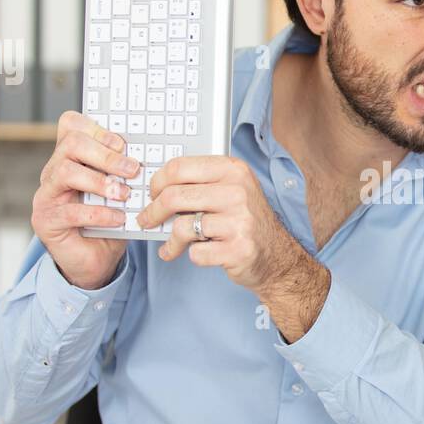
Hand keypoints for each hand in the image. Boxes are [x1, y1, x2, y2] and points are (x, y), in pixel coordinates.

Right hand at [32, 111, 141, 290]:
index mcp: (70, 158)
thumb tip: (150, 155)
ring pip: (66, 172)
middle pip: (70, 144)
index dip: (97, 129)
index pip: (71, 125)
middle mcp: (54, 172)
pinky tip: (117, 218)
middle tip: (132, 169)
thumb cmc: (109, 221)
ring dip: (100, 182)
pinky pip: (70, 211)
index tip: (123, 144)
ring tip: (124, 194)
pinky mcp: (46, 220)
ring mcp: (46, 196)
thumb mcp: (119, 191)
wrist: (96, 260)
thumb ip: (125, 172)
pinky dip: (99, 214)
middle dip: (105, 155)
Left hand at [137, 156, 330, 339]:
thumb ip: (201, 183)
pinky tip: (198, 254)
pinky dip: (193, 256)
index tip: (152, 194)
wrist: (276, 255)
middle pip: (174, 196)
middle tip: (147, 220)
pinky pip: (196, 252)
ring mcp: (240, 221)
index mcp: (233, 170)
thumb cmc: (245, 221)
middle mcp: (238, 192)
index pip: (180, 167)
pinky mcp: (238, 249)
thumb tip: (157, 187)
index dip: (157, 182)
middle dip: (153, 211)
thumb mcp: (231, 190)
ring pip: (182, 226)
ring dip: (171, 240)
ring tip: (171, 246)